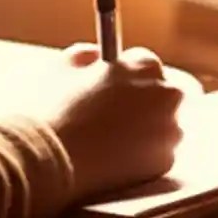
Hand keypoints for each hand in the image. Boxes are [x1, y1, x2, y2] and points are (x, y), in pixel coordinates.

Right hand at [46, 42, 184, 201]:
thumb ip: (83, 55)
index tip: (114, 87)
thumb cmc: (52, 109)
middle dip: (143, 103)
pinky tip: (115, 160)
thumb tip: (94, 56)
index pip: (145, 63)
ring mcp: (170, 129)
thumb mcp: (61, 68)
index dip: (127, 76)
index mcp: (145, 65)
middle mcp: (167, 94)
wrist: (47, 158)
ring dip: (146, 131)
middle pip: (162, 95)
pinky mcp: (165, 161)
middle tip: (114, 116)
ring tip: (110, 141)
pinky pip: (158, 156)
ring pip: (163, 127)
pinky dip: (142, 158)